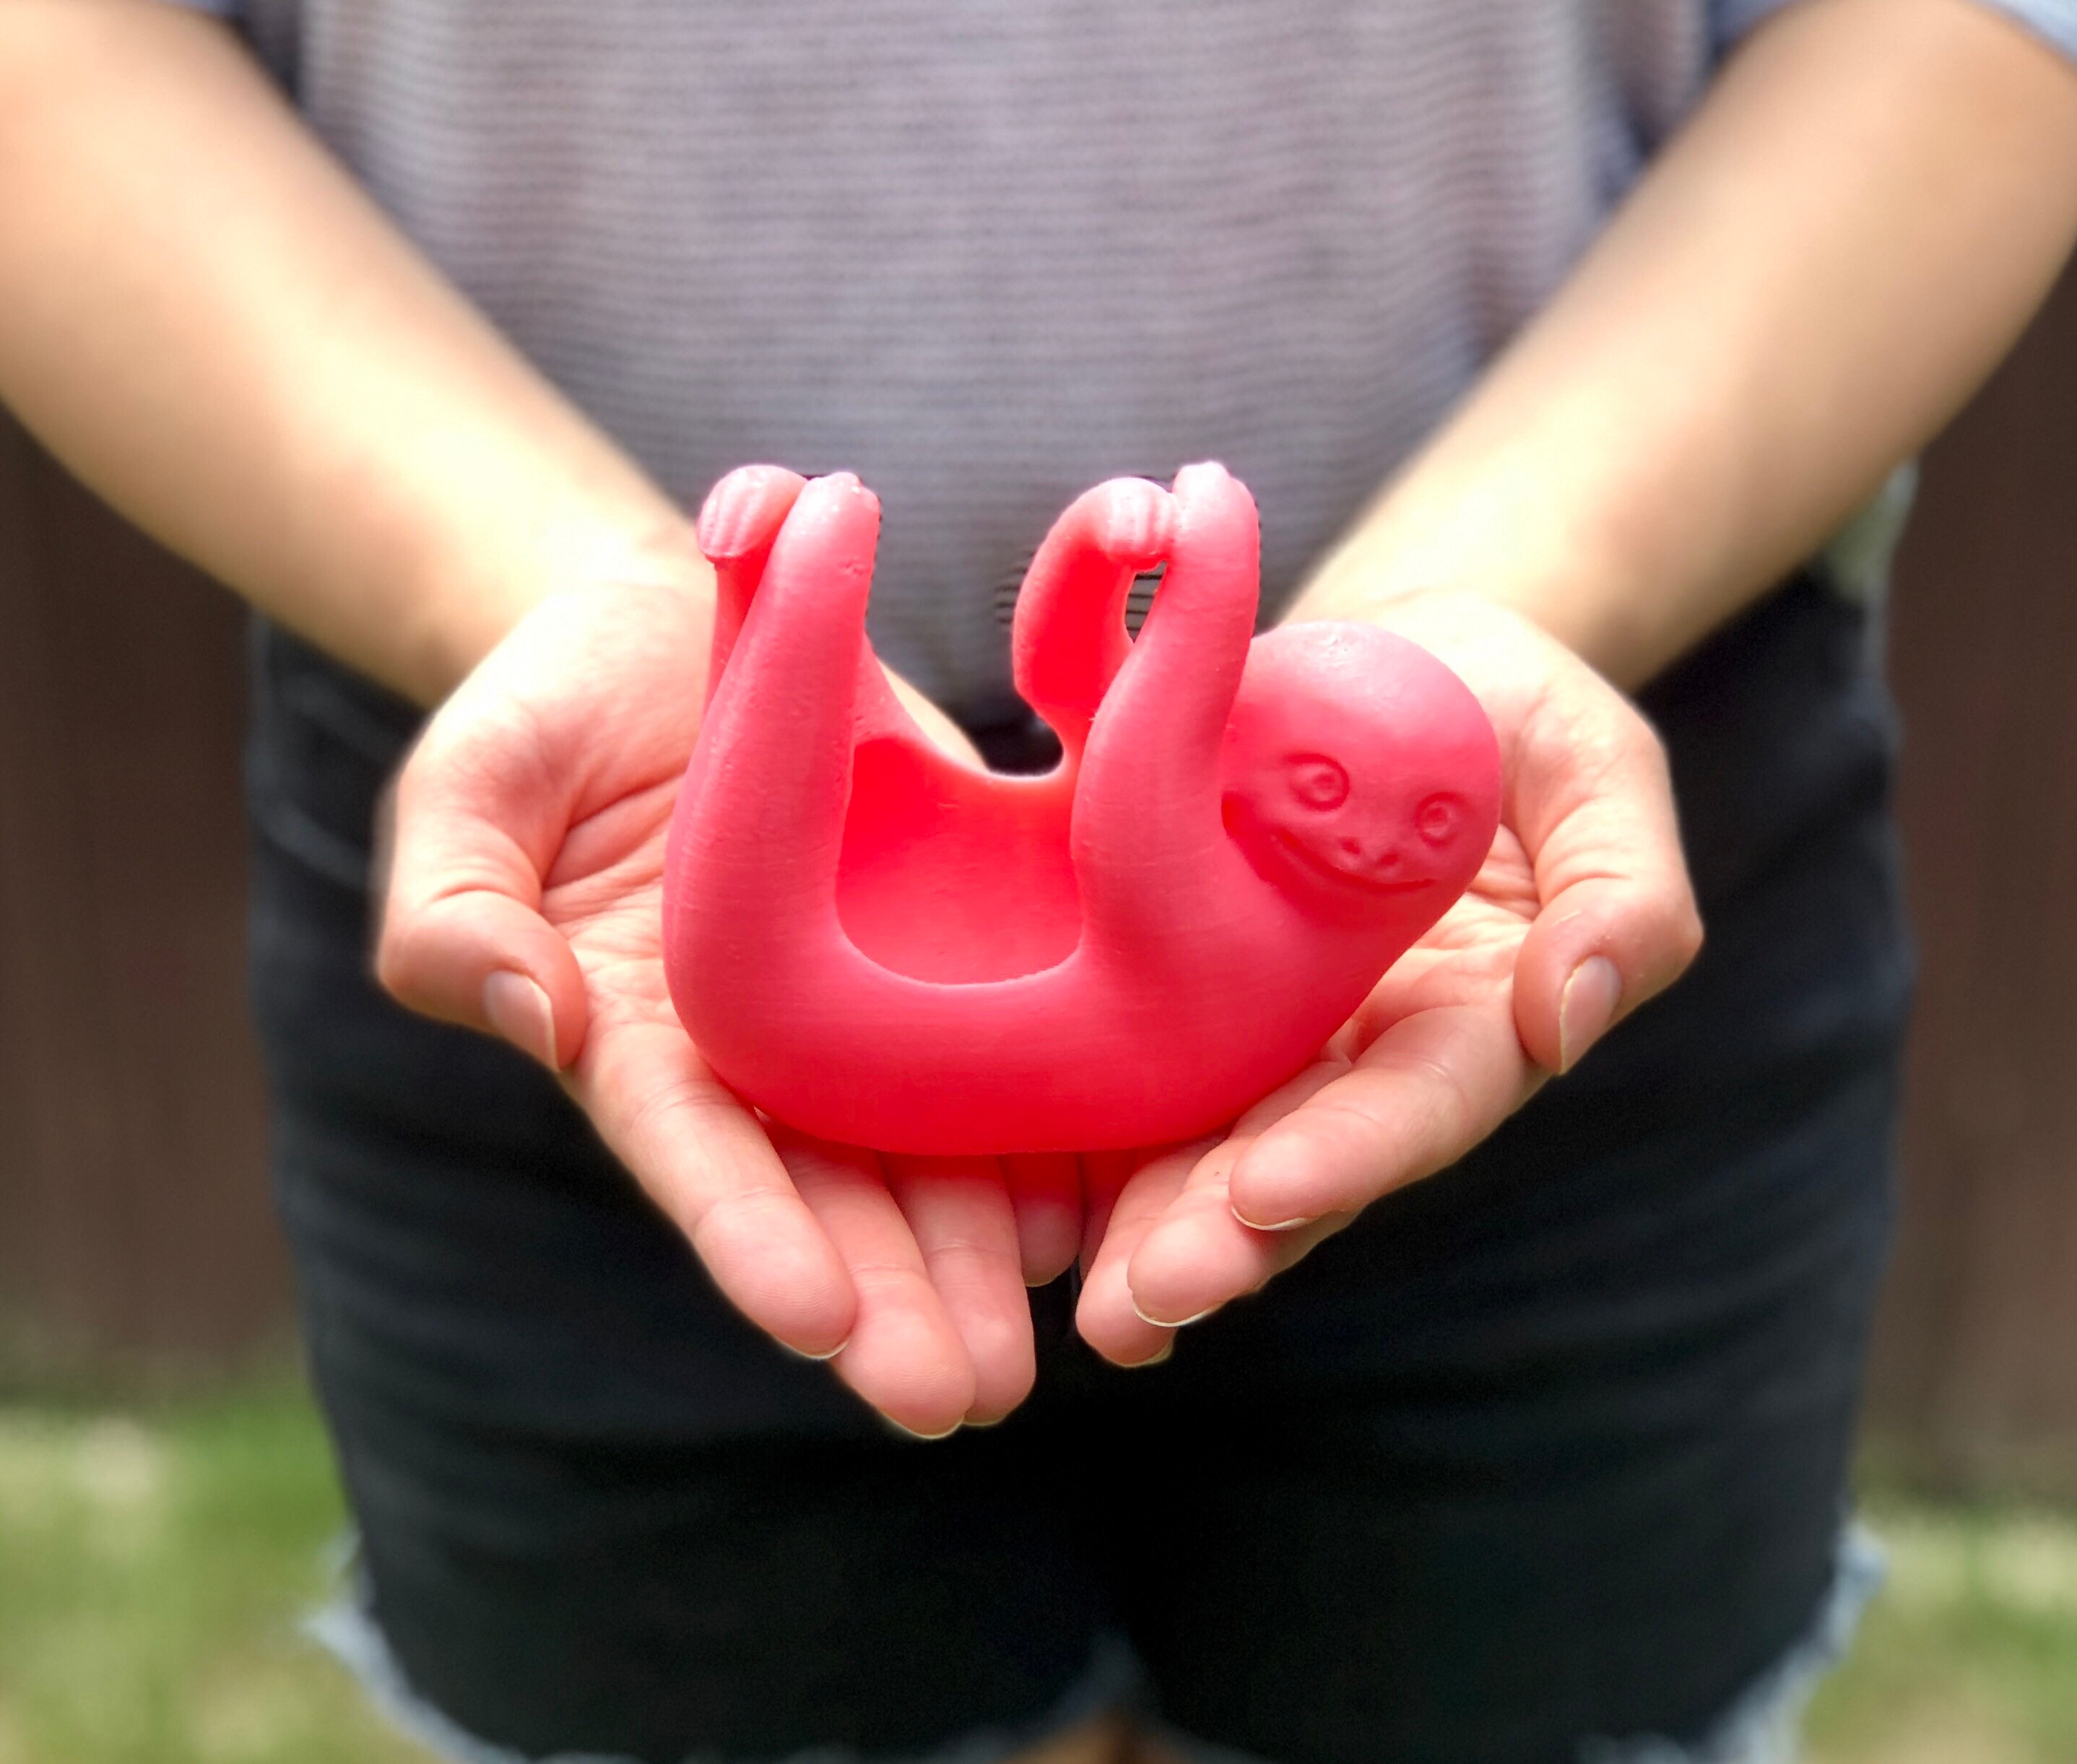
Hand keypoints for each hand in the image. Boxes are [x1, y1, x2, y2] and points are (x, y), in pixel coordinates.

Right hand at [375, 573, 1071, 1434]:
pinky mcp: (951, 935)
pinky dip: (1055, 1116)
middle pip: (832, 1189)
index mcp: (639, 1033)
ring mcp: (863, 998)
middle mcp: (763, 1047)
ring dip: (985, 1245)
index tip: (818, 1321)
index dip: (752, 1235)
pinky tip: (1109, 1193)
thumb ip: (455, 909)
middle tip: (963, 1396)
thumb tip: (525, 1012)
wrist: (682, 618)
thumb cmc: (542, 713)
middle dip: (894, 1296)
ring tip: (1046, 1339)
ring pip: (931, 1143)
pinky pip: (1007, 1038)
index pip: (697, 1151)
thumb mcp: (464, 792)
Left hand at [1075, 592, 1703, 1363]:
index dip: (1351, 1150)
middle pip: (1296, 1165)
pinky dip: (1087, 1143)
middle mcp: (1358, 1054)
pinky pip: (1129, 1075)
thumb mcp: (1597, 768)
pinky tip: (1034, 1212)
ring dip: (1148, 1227)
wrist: (1386, 655)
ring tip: (1098, 1310)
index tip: (1267, 1193)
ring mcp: (1262, 1034)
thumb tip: (1567, 1021)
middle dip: (1223, 1241)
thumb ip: (1619, 893)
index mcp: (1470, 1015)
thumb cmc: (1506, 710)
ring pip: (1203, 1149)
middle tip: (1137, 1309)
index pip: (1418, 1103)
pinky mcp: (1176, 993)